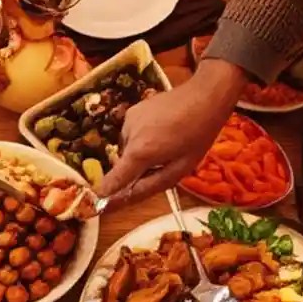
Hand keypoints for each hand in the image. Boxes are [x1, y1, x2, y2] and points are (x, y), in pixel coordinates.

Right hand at [95, 59, 245, 205]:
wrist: (204, 96)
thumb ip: (148, 186)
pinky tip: (161, 130)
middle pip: (123, 165)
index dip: (106, 193)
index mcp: (140, 153)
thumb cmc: (198, 136)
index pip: (114, 179)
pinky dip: (141, 138)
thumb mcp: (179, 169)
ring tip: (165, 143)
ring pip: (128, 149)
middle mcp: (127, 136)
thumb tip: (121, 200)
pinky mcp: (131, 111)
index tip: (98, 204)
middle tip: (163, 163)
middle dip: (136, 170)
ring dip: (140, 153)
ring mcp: (127, 120)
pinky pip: (131, 134)